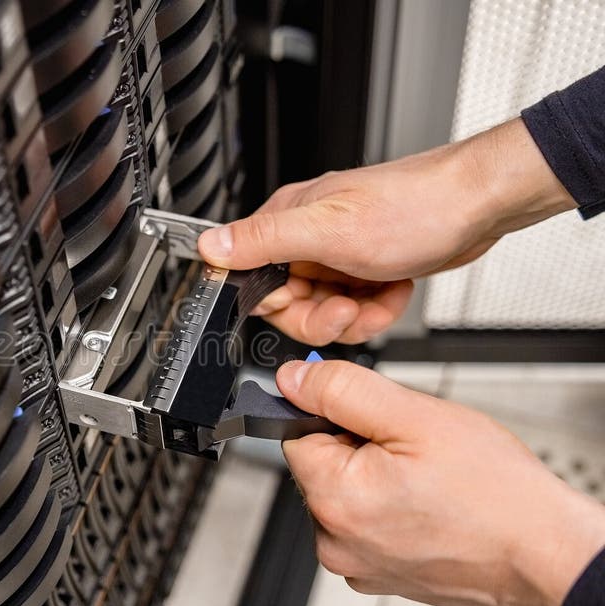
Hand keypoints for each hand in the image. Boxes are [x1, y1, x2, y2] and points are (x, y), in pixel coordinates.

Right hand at [198, 118, 575, 344]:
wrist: (479, 205)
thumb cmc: (414, 206)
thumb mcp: (328, 230)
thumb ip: (264, 240)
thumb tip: (211, 246)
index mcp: (288, 221)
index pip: (254, 281)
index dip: (281, 305)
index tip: (310, 302)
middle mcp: (308, 237)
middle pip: (291, 304)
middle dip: (324, 316)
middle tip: (349, 305)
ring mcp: (338, 253)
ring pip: (324, 311)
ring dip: (356, 314)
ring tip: (378, 297)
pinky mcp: (365, 267)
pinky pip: (356, 307)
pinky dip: (377, 308)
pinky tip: (393, 290)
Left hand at [275, 359, 604, 605]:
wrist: (544, 553)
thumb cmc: (494, 492)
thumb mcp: (414, 415)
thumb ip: (342, 390)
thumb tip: (291, 381)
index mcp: (333, 499)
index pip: (296, 434)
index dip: (337, 416)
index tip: (376, 421)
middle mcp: (334, 541)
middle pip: (320, 466)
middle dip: (358, 448)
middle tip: (412, 452)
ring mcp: (355, 565)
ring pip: (343, 495)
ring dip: (375, 479)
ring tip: (425, 482)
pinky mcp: (377, 576)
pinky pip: (364, 526)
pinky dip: (388, 511)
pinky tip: (426, 507)